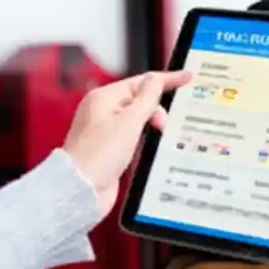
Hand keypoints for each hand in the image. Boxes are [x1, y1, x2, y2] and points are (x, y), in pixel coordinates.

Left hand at [63, 70, 193, 219]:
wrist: (81, 190)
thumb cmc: (98, 154)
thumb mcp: (130, 121)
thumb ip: (147, 98)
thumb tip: (157, 79)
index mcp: (104, 97)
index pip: (141, 82)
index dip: (166, 80)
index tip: (187, 78)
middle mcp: (103, 112)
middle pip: (140, 101)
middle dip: (157, 109)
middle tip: (164, 125)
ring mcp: (106, 132)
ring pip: (138, 120)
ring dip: (152, 125)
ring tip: (163, 135)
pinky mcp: (110, 151)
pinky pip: (133, 138)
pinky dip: (145, 140)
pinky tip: (153, 147)